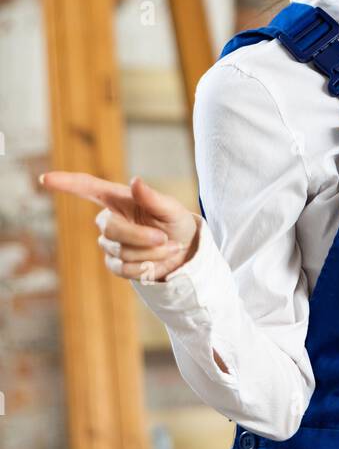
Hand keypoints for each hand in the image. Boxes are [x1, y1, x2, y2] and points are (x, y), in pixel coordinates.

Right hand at [38, 171, 200, 284]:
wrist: (183, 251)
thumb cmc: (175, 222)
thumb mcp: (171, 208)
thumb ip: (153, 197)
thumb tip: (136, 181)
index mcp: (118, 198)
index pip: (87, 187)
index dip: (66, 183)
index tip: (45, 179)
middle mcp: (109, 218)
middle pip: (110, 228)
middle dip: (140, 236)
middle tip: (164, 238)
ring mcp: (109, 242)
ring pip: (120, 251)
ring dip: (149, 253)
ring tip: (169, 247)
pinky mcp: (113, 263)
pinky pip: (123, 269)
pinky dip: (145, 267)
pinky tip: (157, 262)